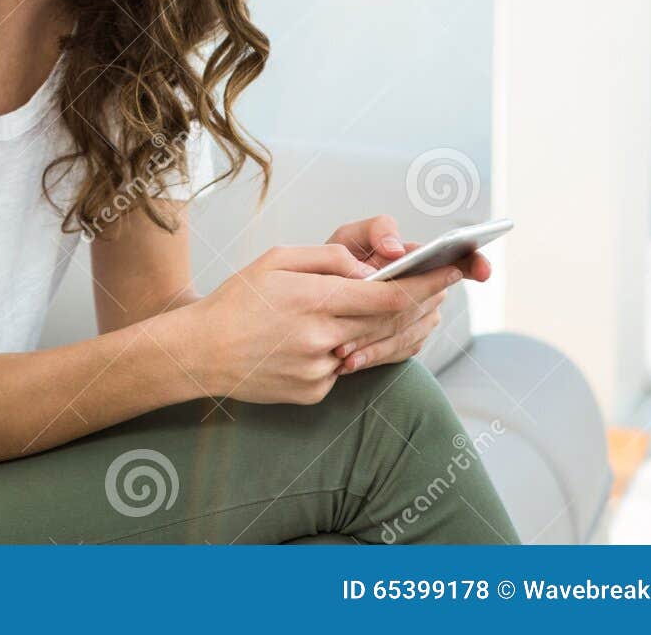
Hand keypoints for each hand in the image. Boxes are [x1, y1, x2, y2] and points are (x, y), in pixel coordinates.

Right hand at [187, 244, 458, 406]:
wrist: (198, 353)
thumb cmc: (236, 300)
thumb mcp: (275, 260)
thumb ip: (328, 258)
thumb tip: (369, 268)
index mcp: (313, 299)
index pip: (387, 295)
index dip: (426, 285)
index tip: (453, 273)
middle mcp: (321, 338)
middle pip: (386, 323)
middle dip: (410, 305)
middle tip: (427, 288)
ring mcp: (319, 371)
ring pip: (365, 346)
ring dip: (371, 329)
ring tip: (348, 312)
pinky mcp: (314, 393)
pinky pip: (343, 368)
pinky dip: (339, 352)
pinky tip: (307, 343)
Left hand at [324, 213, 491, 371]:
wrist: (324, 297)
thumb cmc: (339, 262)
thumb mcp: (351, 237)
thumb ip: (375, 230)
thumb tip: (396, 250)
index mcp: (422, 259)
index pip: (461, 260)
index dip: (476, 263)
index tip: (483, 270)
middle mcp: (432, 289)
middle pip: (422, 302)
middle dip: (386, 314)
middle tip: (350, 324)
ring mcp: (426, 318)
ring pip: (409, 330)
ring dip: (374, 341)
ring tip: (342, 349)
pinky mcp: (413, 341)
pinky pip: (400, 350)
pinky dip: (373, 356)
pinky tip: (350, 361)